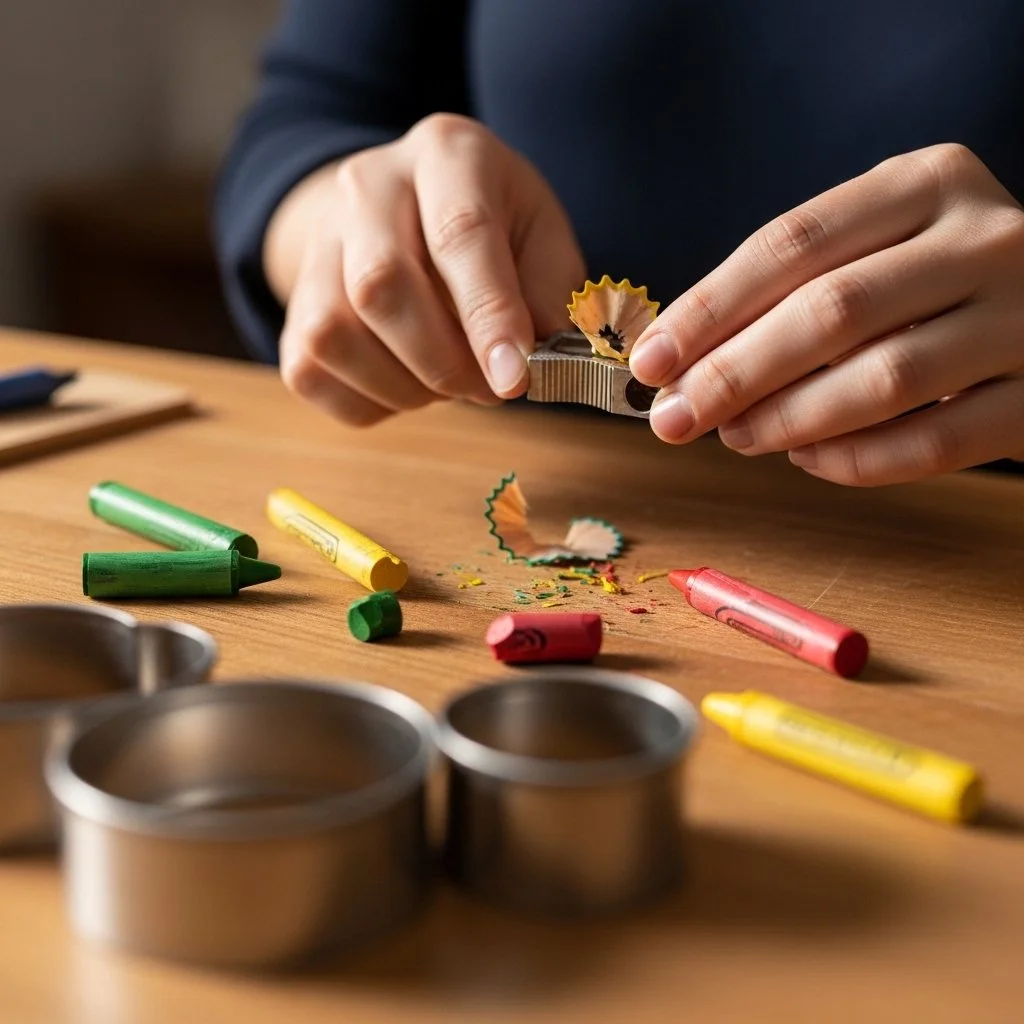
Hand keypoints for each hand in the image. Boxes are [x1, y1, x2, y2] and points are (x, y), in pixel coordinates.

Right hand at [266, 114, 583, 425]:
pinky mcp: (292, 306)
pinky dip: (368, 401)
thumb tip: (536, 357)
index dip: (488, 315)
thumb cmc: (491, 226)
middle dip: (444, 361)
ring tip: (449, 383)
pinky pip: (310, 372)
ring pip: (334, 335)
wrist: (406, 214)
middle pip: (381, 285)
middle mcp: (367, 186)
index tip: (514, 377)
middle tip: (490, 389)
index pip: (459, 233)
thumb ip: (550, 291)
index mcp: (446, 153)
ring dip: (405, 387)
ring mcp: (318, 244)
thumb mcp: (541, 235)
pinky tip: (407, 386)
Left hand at [629, 144, 1023, 484]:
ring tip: (734, 437)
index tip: (652, 360)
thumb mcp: (882, 249)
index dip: (710, 308)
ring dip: (787, 419)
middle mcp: (984, 237)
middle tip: (673, 418)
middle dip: (733, 373)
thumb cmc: (945, 283)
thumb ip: (800, 288)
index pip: (792, 243)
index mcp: (927, 183)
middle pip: (830, 310)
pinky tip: (807, 459)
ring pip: (882, 379)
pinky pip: (934, 442)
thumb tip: (685, 362)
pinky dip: (856, 459)